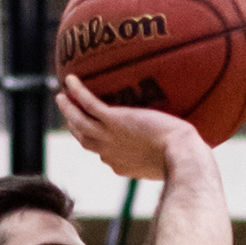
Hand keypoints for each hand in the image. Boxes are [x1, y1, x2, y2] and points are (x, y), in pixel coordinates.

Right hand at [55, 74, 203, 180]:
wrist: (180, 155)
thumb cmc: (184, 156)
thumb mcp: (172, 158)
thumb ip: (167, 153)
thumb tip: (180, 145)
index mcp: (122, 165)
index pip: (103, 155)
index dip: (96, 145)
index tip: (96, 136)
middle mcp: (110, 153)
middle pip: (84, 141)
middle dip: (74, 128)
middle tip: (69, 116)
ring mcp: (110, 136)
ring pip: (79, 123)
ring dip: (67, 110)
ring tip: (61, 97)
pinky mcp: (114, 121)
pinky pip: (89, 104)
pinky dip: (77, 92)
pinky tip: (70, 79)